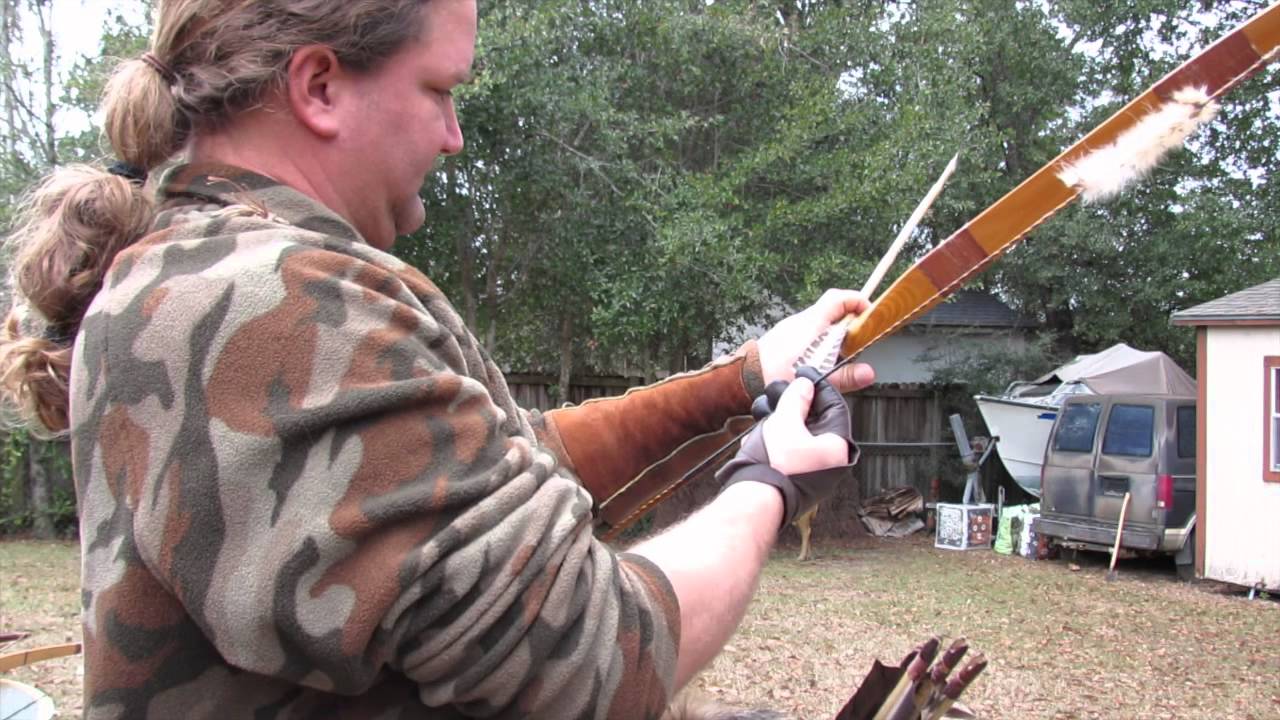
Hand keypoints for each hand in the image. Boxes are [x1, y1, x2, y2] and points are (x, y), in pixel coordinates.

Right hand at [716, 369, 858, 526]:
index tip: (803, 373)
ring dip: (779, 416)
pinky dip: (775, 435)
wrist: (755, 502)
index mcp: (838, 445)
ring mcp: (812, 468)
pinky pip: (788, 448)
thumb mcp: (786, 421)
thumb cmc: (776, 464)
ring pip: (798, 431)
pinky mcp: (794, 475)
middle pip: (814, 417)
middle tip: (778, 389)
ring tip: (762, 408)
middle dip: (793, 401)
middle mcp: (830, 458)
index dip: (817, 384)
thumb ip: (797, 399)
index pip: (833, 404)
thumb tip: (806, 386)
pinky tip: (760, 427)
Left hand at [756, 289, 875, 393]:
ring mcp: (791, 327)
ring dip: (834, 334)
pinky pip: (809, 332)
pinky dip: (820, 341)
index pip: (837, 298)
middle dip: (849, 323)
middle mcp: (800, 321)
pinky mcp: (784, 337)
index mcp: (809, 324)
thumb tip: (868, 373)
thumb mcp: (816, 378)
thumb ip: (845, 376)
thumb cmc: (773, 377)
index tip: (869, 313)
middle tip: (858, 340)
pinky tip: (820, 360)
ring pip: (821, 323)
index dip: (857, 301)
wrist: (742, 379)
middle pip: (832, 311)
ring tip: (840, 355)